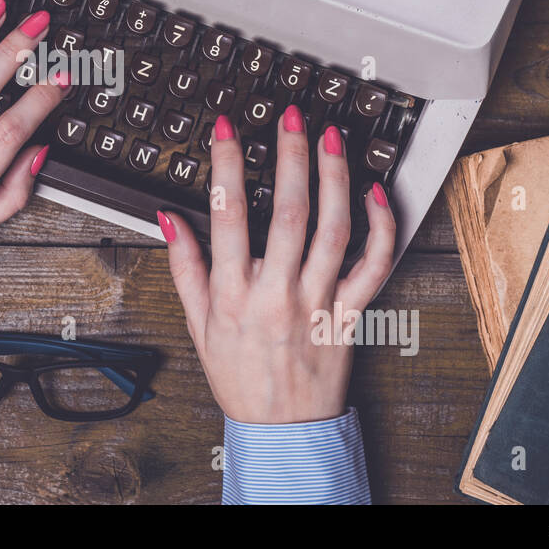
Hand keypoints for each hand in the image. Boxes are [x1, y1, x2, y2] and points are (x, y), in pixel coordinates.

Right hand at [158, 111, 395, 423]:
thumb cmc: (240, 376)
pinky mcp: (351, 314)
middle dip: (290, 155)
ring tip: (331, 138)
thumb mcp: (197, 323)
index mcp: (234, 295)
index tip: (226, 128)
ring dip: (335, 177)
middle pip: (288, 213)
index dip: (227, 165)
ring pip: (334, 230)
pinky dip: (380, 227)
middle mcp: (278, 295)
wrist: (283, 431)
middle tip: (290, 116)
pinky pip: (374, 266)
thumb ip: (184, 266)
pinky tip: (372, 193)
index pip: (227, 216)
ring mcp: (319, 303)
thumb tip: (168, 216)